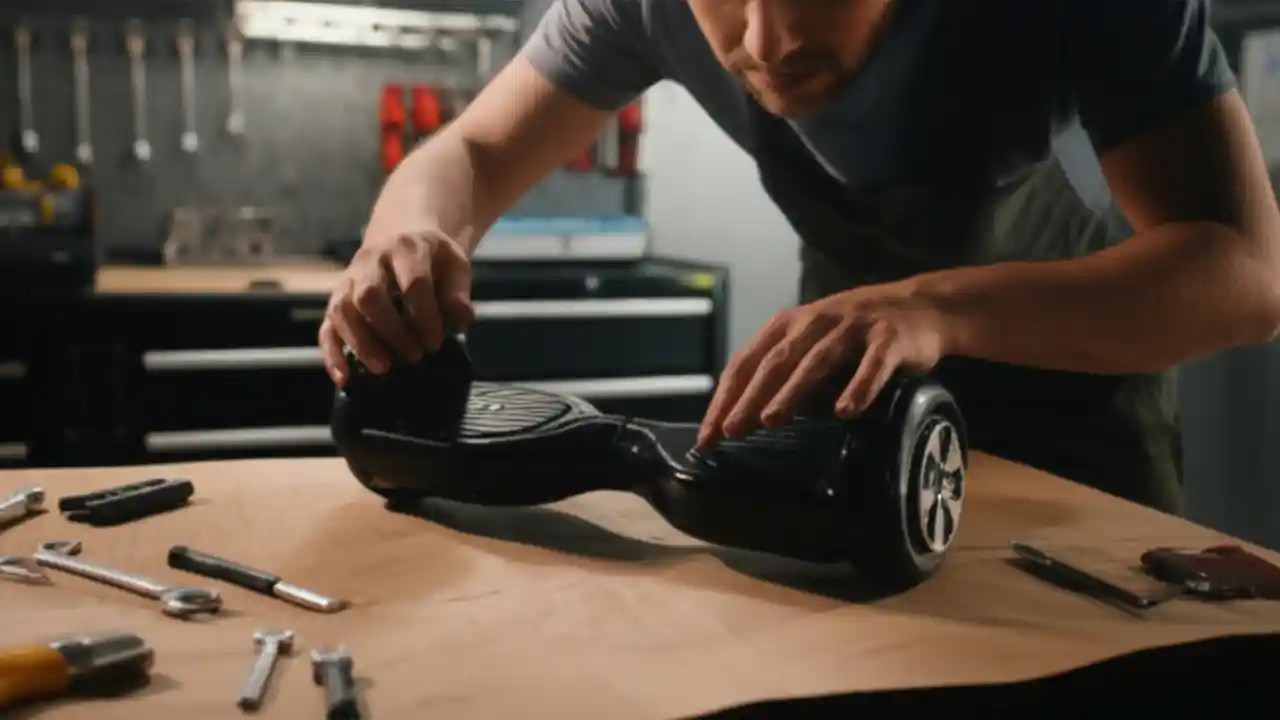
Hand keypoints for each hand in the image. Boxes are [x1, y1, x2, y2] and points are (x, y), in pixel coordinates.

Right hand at [320, 228, 474, 385]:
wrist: (402, 234)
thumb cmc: (432, 258)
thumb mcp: (454, 265)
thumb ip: (458, 292)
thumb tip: (462, 319)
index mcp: (406, 249)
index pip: (413, 283)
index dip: (424, 316)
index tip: (435, 343)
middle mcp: (371, 261)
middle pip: (369, 295)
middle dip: (392, 331)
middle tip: (415, 356)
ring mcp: (349, 279)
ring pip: (343, 310)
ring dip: (362, 343)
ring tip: (384, 368)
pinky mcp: (336, 298)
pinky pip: (326, 325)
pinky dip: (332, 354)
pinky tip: (344, 378)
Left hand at [697, 285, 948, 447]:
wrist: (919, 307)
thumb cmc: (853, 335)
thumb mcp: (810, 345)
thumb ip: (782, 374)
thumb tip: (743, 421)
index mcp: (787, 326)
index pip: (746, 362)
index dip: (725, 398)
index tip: (709, 434)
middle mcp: (814, 322)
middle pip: (774, 362)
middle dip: (749, 397)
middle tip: (731, 430)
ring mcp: (852, 327)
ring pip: (816, 361)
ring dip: (792, 391)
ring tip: (772, 419)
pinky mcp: (889, 337)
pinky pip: (872, 364)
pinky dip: (858, 386)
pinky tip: (846, 411)